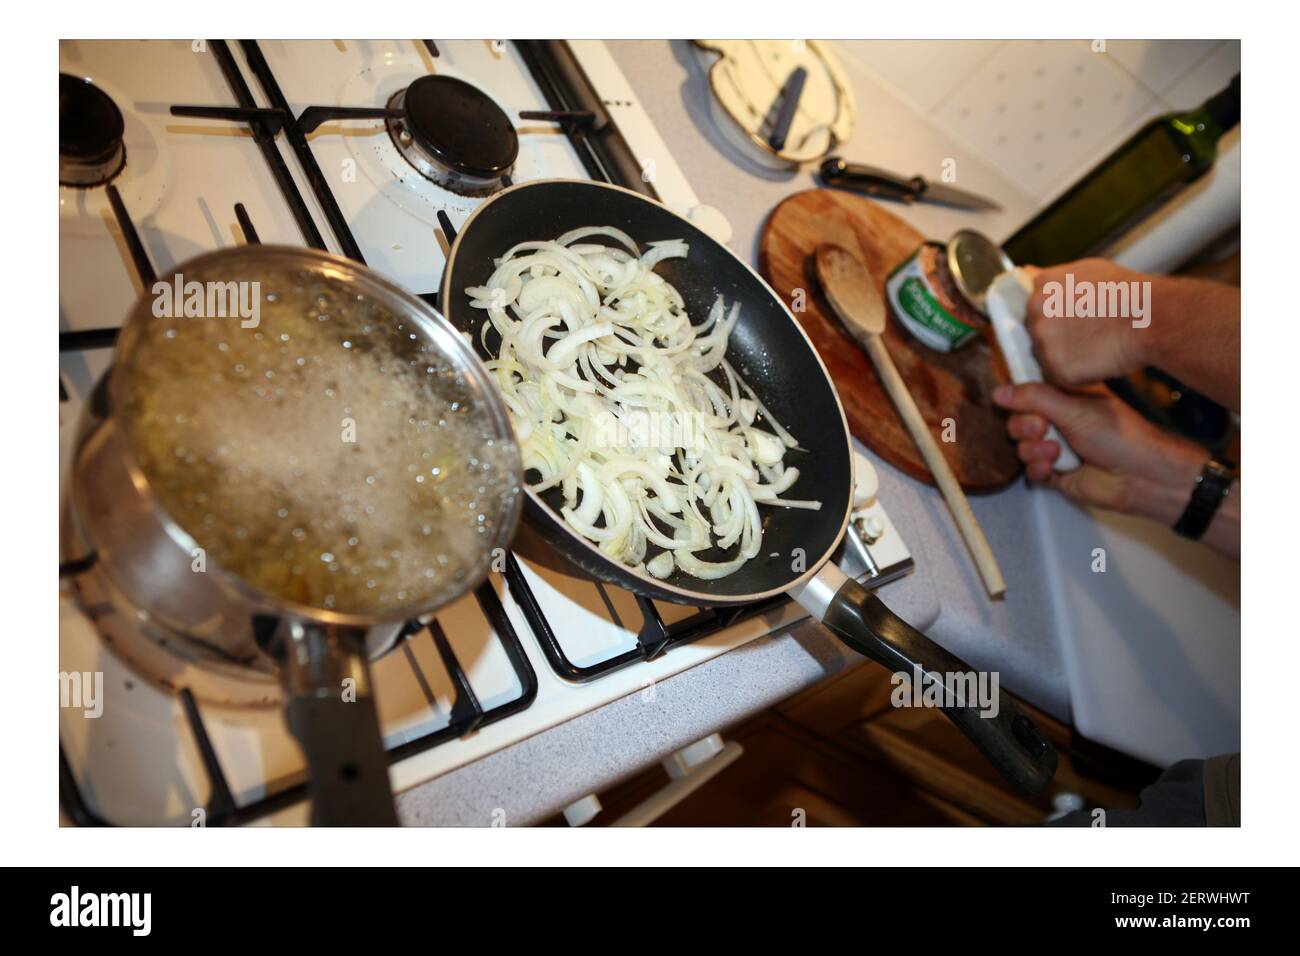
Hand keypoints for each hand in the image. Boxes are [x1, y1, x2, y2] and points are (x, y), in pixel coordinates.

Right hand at [992, 381, 1204, 524]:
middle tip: (1044, 427)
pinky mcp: (1055, 472)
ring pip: (1021, 446)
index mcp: (1066, 396)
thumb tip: (1000, 392)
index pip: (1029, 390)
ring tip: (1057, 452)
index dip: (1018, 395)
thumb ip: (1034, 398)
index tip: (1014, 399)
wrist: (1140, 477)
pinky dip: (1038, 469)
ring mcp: (1056, 446)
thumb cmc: (1121, 436)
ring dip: (1034, 450)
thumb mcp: (1075, 409)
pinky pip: (1029, 469)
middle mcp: (1059, 419)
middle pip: (1018, 419)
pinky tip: (1055, 468)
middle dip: (1025, 426)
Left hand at [1025, 258, 1149, 386]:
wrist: (1149, 317)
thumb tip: (1026, 271)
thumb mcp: (1086, 269)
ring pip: (1045, 355)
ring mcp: (1044, 342)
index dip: (1052, 315)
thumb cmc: (1125, 292)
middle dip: (1056, 335)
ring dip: (1063, 355)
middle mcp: (1036, 313)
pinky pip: (1059, 375)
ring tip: (1094, 345)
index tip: (1071, 318)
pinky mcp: (1056, 368)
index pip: (1032, 306)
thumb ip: (1051, 275)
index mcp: (1041, 287)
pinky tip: (1096, 360)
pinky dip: (1075, 373)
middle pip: (1035, 331)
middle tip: (1087, 332)